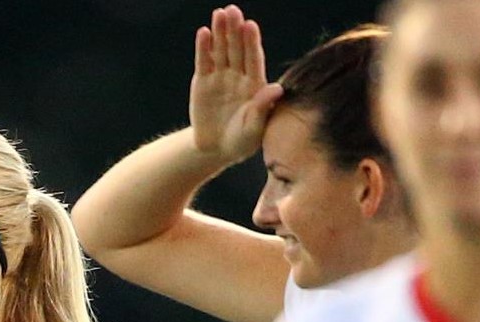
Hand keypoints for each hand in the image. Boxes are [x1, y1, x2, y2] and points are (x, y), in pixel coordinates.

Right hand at [190, 6, 281, 164]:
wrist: (216, 149)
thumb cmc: (241, 141)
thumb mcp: (254, 129)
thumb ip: (263, 107)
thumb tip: (276, 88)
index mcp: (255, 84)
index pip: (253, 58)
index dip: (251, 42)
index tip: (250, 26)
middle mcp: (239, 75)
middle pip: (237, 48)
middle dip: (235, 30)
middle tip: (233, 10)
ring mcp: (220, 77)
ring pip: (221, 50)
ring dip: (220, 32)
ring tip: (219, 13)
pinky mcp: (203, 82)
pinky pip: (204, 62)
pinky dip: (203, 48)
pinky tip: (204, 33)